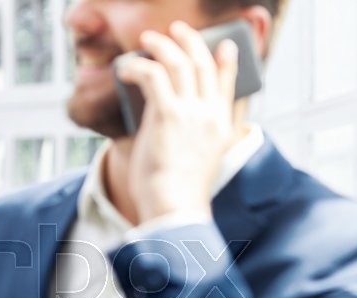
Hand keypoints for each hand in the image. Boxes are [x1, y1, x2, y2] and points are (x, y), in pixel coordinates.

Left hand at [116, 21, 239, 223]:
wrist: (174, 208)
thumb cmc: (177, 195)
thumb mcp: (197, 166)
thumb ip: (190, 141)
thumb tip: (164, 125)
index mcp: (222, 128)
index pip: (229, 86)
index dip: (227, 62)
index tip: (223, 46)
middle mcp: (211, 115)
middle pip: (204, 65)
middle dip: (190, 41)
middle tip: (176, 30)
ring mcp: (192, 112)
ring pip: (179, 63)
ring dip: (162, 45)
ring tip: (147, 39)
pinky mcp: (168, 114)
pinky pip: (153, 75)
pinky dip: (139, 66)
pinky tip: (126, 68)